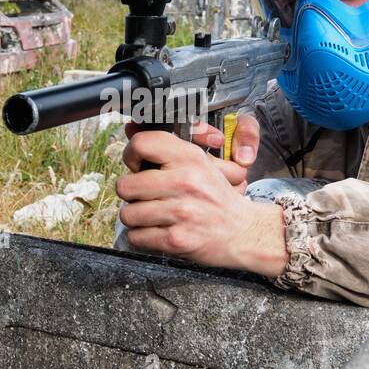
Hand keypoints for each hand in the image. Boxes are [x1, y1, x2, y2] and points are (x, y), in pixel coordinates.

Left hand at [116, 128, 287, 276]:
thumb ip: (169, 149)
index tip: (136, 165)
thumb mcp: (200, 164)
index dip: (131, 155)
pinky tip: (157, 231)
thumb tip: (130, 129)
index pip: (141, 144)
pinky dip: (142, 238)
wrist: (243, 232)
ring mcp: (181, 212)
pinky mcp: (177, 239)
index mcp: (190, 158)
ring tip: (153, 216)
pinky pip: (136, 237)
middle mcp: (185, 182)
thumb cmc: (217, 197)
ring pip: (128, 214)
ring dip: (136, 218)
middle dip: (131, 194)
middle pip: (125, 186)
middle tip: (146, 197)